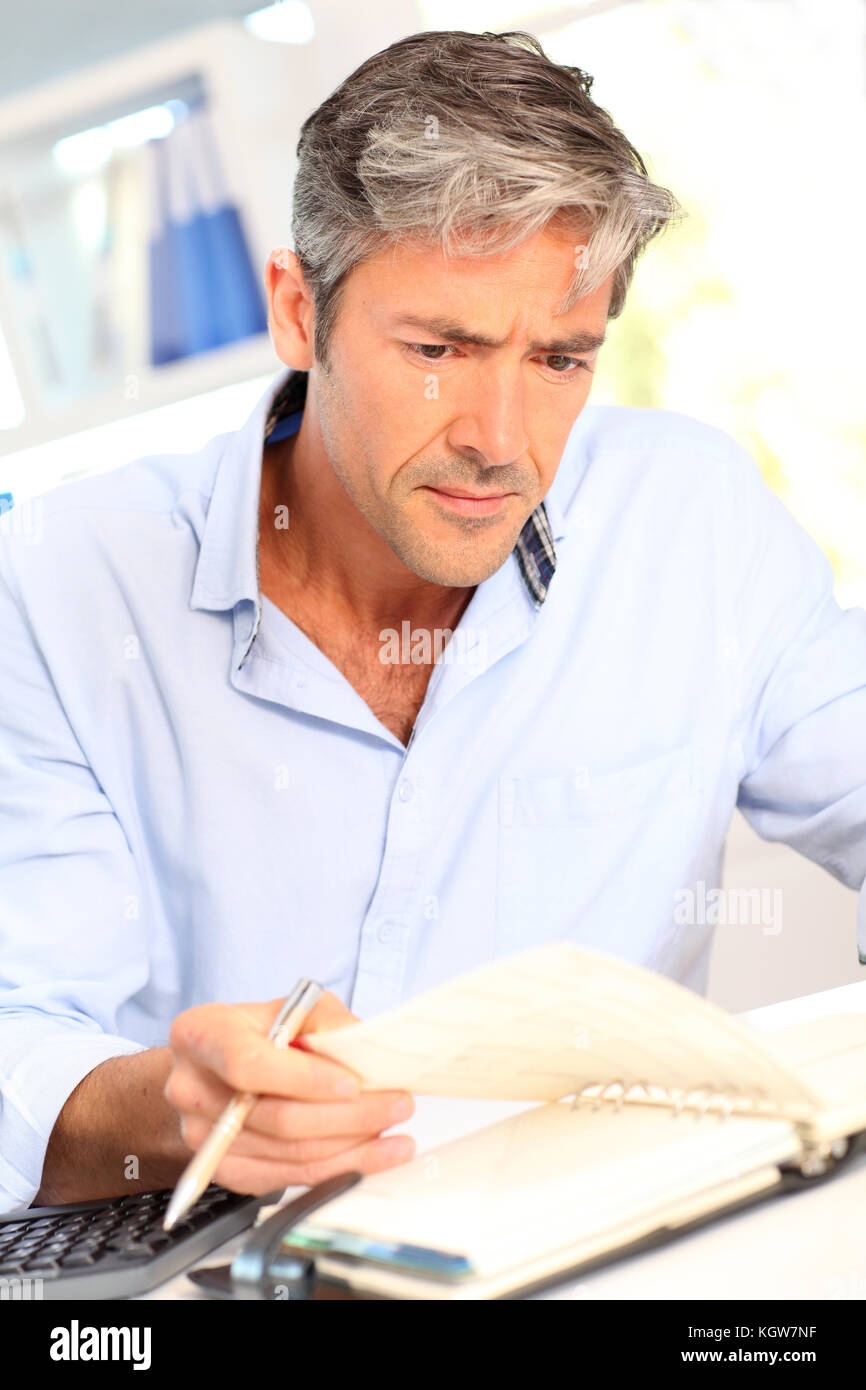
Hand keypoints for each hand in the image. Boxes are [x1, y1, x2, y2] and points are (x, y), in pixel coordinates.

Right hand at [164, 991, 414, 1193]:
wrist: (217, 1070)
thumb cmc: (258, 1031)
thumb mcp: (293, 1007)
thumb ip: (327, 1021)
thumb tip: (364, 1051)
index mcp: (202, 1034)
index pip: (250, 1065)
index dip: (305, 1079)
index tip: (353, 1082)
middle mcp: (192, 1088)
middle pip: (277, 1117)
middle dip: (348, 1115)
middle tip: (396, 1104)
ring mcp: (204, 1137)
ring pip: (289, 1153)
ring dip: (351, 1145)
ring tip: (393, 1129)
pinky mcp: (226, 1171)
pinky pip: (289, 1177)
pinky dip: (337, 1168)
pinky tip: (371, 1154)